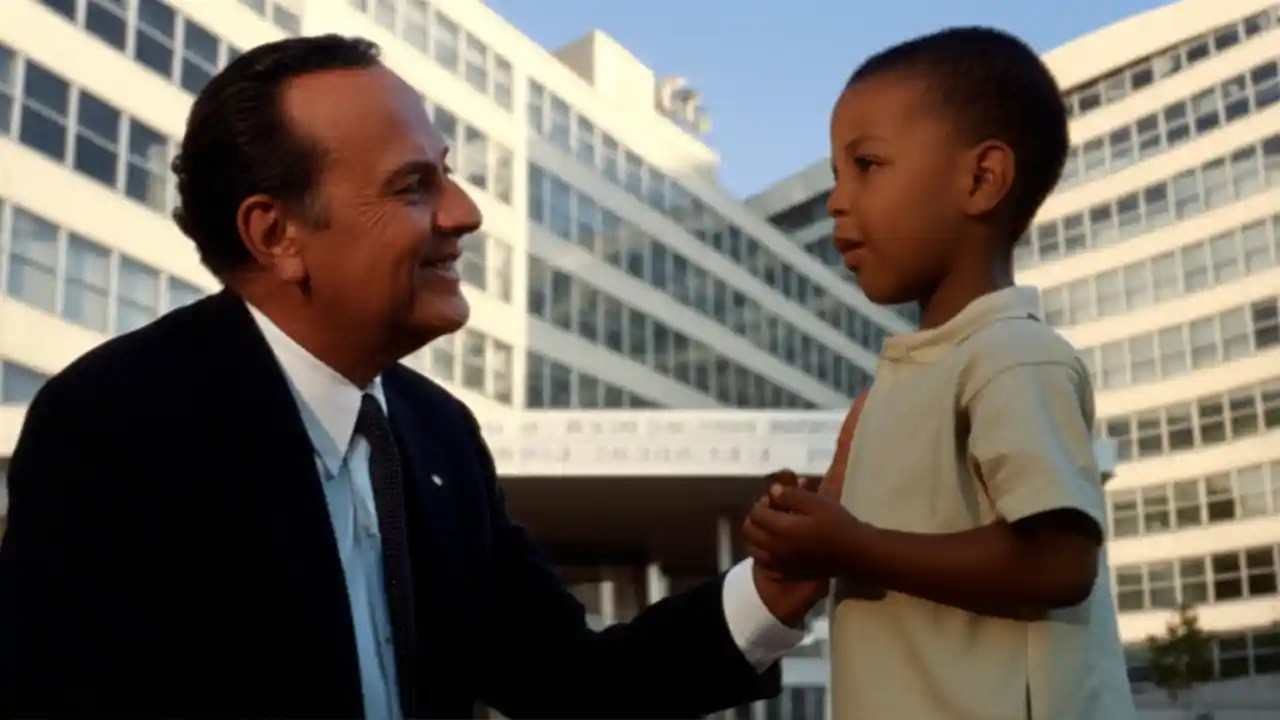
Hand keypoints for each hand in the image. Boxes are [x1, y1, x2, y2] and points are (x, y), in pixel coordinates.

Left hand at [745, 484, 866, 578]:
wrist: (854, 553)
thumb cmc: (837, 524)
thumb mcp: (816, 502)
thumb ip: (790, 495)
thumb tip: (773, 491)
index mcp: (781, 529)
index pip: (756, 513)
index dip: (763, 502)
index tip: (775, 498)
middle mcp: (775, 548)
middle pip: (749, 531)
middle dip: (756, 518)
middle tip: (770, 510)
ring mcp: (780, 563)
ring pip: (753, 548)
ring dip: (756, 535)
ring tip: (770, 527)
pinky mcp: (787, 572)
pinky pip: (765, 561)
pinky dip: (764, 551)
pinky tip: (777, 544)